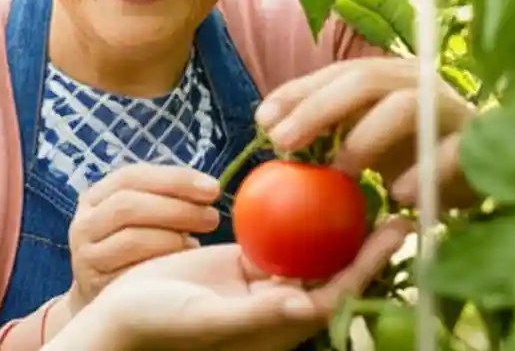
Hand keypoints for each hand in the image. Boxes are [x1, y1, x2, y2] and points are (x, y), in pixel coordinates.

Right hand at [48, 217, 412, 350]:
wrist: (118, 317)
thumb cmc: (157, 326)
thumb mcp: (204, 318)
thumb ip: (254, 314)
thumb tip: (303, 303)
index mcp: (277, 326)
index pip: (335, 294)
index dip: (368, 266)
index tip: (395, 230)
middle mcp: (276, 306)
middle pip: (329, 271)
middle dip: (361, 241)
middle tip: (392, 202)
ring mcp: (258, 285)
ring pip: (305, 252)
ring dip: (329, 225)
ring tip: (355, 188)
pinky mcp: (237, 266)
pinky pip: (272, 238)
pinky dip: (290, 217)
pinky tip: (302, 188)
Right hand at [67, 164, 221, 307]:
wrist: (104, 307)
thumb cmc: (134, 252)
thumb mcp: (139, 220)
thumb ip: (164, 200)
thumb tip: (209, 188)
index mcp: (95, 197)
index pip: (132, 177)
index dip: (174, 179)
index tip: (213, 188)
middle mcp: (84, 222)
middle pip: (129, 204)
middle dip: (177, 207)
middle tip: (213, 217)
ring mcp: (86, 254)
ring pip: (132, 237)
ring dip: (172, 236)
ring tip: (198, 241)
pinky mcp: (95, 284)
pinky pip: (134, 269)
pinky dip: (162, 262)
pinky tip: (181, 265)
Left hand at [254, 57, 477, 208]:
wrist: (477, 174)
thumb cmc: (408, 152)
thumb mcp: (361, 134)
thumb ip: (325, 127)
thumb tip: (268, 128)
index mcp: (387, 73)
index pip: (336, 73)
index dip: (297, 93)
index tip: (262, 120)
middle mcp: (417, 80)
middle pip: (363, 81)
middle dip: (317, 109)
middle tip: (282, 143)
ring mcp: (448, 107)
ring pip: (403, 106)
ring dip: (364, 138)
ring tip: (338, 171)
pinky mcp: (477, 142)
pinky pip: (448, 152)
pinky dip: (421, 173)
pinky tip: (397, 196)